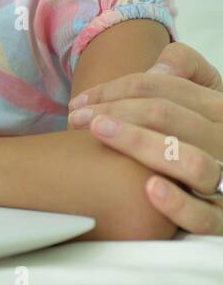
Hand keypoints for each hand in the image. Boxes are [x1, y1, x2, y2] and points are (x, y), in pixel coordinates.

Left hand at [69, 41, 222, 233]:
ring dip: (139, 144)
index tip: (79, 102)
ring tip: (99, 134)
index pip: (165, 87)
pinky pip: (208, 217)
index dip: (115, 89)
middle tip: (76, 119)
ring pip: (191, 161)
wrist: (220, 180)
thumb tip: (157, 69)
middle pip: (166, 115)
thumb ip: (182, 67)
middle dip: (114, 112)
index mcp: (219, 107)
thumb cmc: (194, 133)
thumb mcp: (197, 93)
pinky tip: (148, 189)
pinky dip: (180, 204)